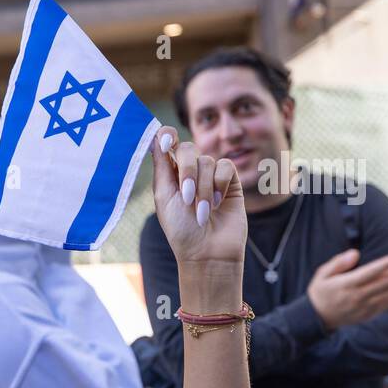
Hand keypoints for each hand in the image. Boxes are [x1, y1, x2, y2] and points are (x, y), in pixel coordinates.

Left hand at [150, 127, 246, 269]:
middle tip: (186, 197)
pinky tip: (217, 205)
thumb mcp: (165, 197)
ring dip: (203, 188)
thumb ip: (163, 167)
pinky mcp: (230, 182)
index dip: (166, 136)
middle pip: (188, 148)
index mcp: (169, 174)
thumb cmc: (181, 230)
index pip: (167, 142)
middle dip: (186, 171)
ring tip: (202, 213)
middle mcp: (189, 171)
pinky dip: (219, 186)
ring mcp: (211, 175)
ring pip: (207, 161)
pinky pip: (225, 167)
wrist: (208, 252)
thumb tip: (156, 136)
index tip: (167, 143)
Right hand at [306, 248, 387, 330]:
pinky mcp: (368, 314)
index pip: (368, 273)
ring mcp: (363, 307)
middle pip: (382, 283)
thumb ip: (338, 263)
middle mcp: (356, 297)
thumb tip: (355, 253)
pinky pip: (387, 304)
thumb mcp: (322, 275)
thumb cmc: (320, 292)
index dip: (384, 265)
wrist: (316, 318)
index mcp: (345, 285)